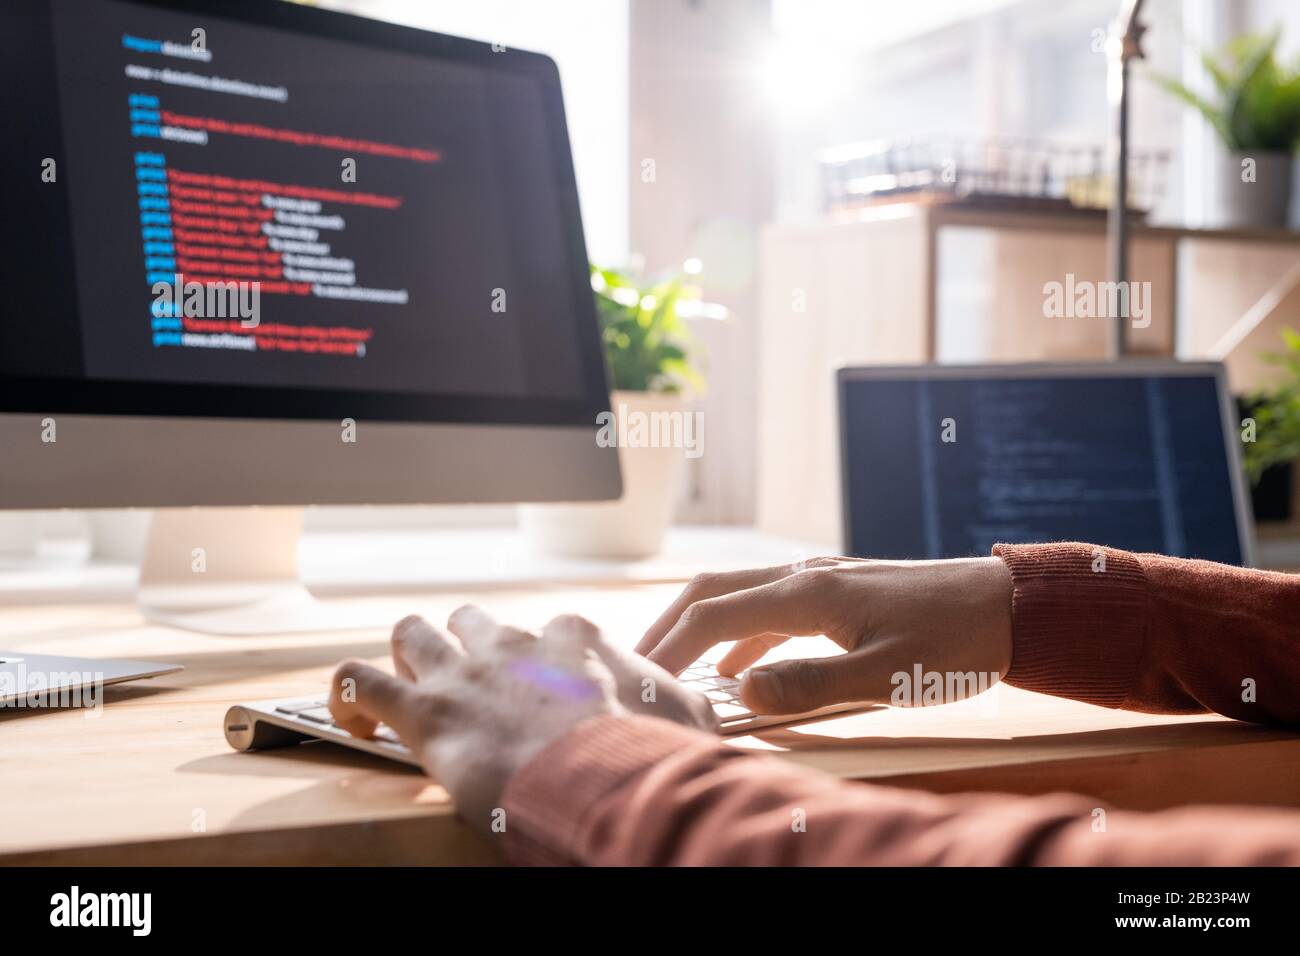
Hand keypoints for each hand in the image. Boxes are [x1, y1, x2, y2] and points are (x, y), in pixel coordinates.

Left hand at [327, 606, 716, 830]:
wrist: (599, 780)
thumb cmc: (645, 752)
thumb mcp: (686, 716)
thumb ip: (681, 700)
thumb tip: (698, 710)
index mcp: (574, 638)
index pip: (551, 630)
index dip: (546, 661)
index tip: (552, 694)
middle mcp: (513, 642)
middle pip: (474, 620)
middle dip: (468, 644)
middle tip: (476, 684)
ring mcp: (462, 671)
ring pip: (413, 633)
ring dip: (411, 654)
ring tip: (415, 686)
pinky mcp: (421, 710)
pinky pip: (356, 681)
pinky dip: (349, 693)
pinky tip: (356, 717)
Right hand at [635, 556, 1013, 714]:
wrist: (1011, 607)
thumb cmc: (955, 643)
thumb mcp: (886, 675)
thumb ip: (810, 684)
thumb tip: (740, 692)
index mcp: (808, 593)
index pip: (713, 614)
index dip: (669, 646)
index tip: (637, 678)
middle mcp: (806, 575)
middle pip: (713, 590)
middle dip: (668, 625)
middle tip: (634, 663)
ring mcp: (822, 579)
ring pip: (739, 594)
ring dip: (699, 626)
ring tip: (672, 665)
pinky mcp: (840, 591)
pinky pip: (770, 607)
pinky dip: (739, 634)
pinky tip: (739, 667)